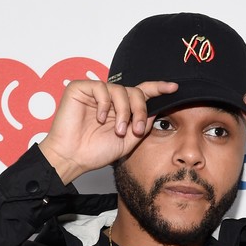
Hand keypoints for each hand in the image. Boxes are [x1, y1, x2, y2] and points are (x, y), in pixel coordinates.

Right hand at [38, 79, 177, 183]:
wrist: (72, 157)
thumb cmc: (95, 152)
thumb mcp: (127, 142)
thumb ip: (142, 127)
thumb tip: (157, 110)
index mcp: (121, 109)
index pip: (141, 93)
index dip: (158, 88)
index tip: (173, 88)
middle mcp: (110, 98)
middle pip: (135, 91)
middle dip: (140, 110)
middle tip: (137, 130)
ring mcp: (95, 92)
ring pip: (121, 90)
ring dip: (123, 112)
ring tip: (117, 130)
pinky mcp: (80, 88)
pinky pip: (101, 88)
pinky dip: (104, 105)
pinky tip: (99, 119)